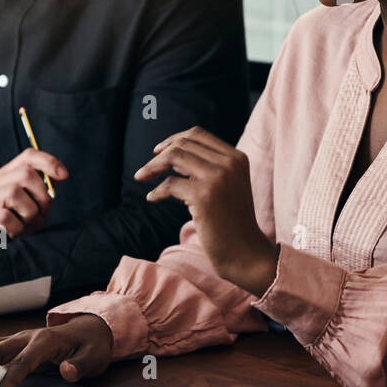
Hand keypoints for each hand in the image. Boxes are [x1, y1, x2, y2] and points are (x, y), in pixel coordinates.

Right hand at [0, 148, 63, 246]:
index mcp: (7, 176)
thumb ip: (44, 190)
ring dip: (30, 214)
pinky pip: (4, 217)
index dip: (49, 162)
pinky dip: (17, 228)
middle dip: (43, 197)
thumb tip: (60, 176)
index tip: (65, 176)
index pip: (28, 156)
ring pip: (14, 193)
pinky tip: (14, 234)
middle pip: (26, 174)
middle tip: (43, 215)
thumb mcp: (32, 205)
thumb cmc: (13, 226)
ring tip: (27, 225)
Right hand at [0, 315, 112, 386]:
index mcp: (46, 341)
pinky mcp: (13, 340)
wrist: (90, 329)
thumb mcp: (94, 357)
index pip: (22, 361)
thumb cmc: (90, 345)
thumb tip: (67, 371)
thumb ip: (80, 365)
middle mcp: (27, 336)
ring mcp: (18, 337)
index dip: (8, 380)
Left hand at [134, 126, 279, 296]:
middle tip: (144, 171)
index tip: (158, 150)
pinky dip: (156, 191)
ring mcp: (218, 178)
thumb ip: (204, 167)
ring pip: (175, 157)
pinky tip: (152, 198)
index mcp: (237, 158)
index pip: (199, 135)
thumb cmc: (231, 222)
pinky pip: (170, 184)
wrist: (245, 252)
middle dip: (159, 154)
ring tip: (141, 177)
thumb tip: (170, 154)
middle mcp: (230, 163)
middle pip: (184, 144)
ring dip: (153, 167)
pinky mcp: (204, 196)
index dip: (174, 139)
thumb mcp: (226, 186)